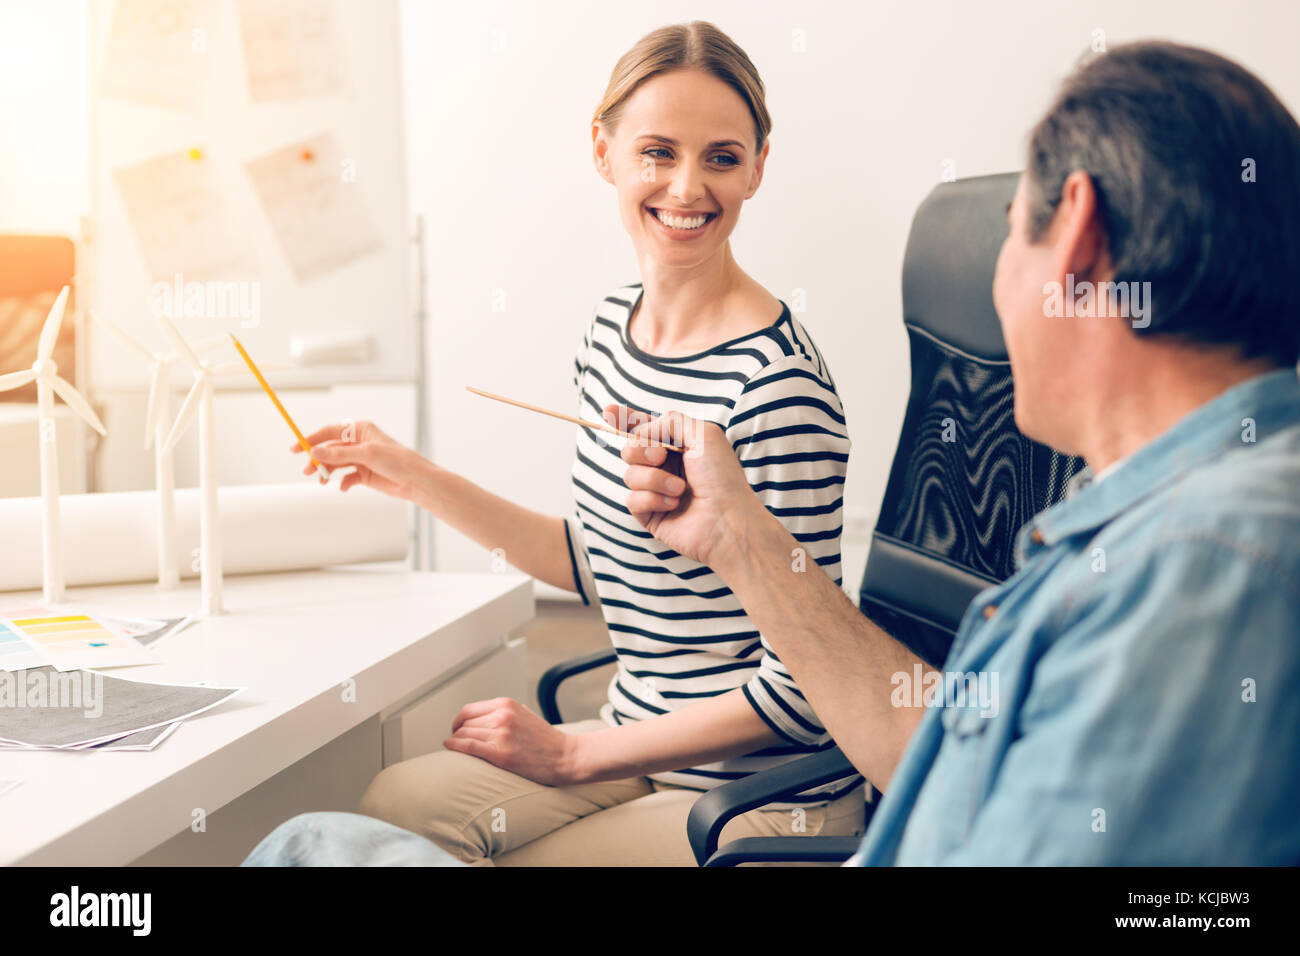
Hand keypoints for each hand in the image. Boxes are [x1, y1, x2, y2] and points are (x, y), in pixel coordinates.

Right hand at [292, 420, 422, 499]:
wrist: (415, 481)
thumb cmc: (396, 461)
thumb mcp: (366, 454)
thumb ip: (339, 453)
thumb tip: (314, 452)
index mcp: (360, 430)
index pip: (330, 431)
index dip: (311, 439)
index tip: (296, 448)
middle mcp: (359, 443)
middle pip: (330, 449)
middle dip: (317, 459)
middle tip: (308, 470)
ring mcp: (361, 459)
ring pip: (336, 464)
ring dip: (326, 471)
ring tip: (321, 481)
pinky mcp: (364, 475)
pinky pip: (346, 478)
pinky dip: (342, 482)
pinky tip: (343, 487)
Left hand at [444, 697, 582, 785]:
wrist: (565, 756)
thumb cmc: (546, 740)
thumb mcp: (524, 715)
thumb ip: (503, 713)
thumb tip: (479, 719)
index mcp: (507, 704)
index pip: (470, 710)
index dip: (459, 721)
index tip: (457, 729)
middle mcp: (502, 716)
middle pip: (464, 722)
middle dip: (457, 733)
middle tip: (455, 741)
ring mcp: (501, 734)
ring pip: (463, 734)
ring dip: (455, 742)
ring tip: (454, 748)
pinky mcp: (501, 753)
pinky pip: (468, 746)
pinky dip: (454, 746)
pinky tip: (450, 748)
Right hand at [609, 404, 760, 567]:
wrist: (728, 520)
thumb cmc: (722, 477)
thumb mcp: (703, 434)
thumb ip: (670, 422)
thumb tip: (642, 430)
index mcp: (679, 446)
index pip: (645, 429)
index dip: (625, 419)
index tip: (609, 411)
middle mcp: (666, 467)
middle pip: (630, 449)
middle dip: (640, 450)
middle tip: (661, 456)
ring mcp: (656, 491)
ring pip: (630, 474)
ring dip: (654, 479)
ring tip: (680, 489)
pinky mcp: (650, 515)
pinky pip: (632, 499)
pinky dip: (652, 498)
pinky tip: (674, 504)